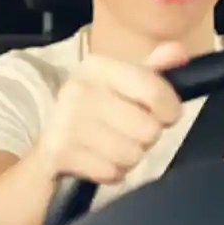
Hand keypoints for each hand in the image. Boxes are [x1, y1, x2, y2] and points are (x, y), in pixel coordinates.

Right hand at [32, 42, 188, 183]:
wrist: (45, 148)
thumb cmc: (93, 114)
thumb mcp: (120, 86)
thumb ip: (152, 70)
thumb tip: (178, 51)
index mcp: (97, 66)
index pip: (154, 90)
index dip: (169, 110)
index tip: (163, 115)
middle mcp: (79, 88)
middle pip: (148, 129)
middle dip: (144, 138)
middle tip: (127, 133)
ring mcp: (66, 121)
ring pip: (132, 154)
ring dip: (128, 158)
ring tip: (111, 148)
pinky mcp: (59, 152)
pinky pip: (111, 172)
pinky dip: (110, 173)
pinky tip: (97, 161)